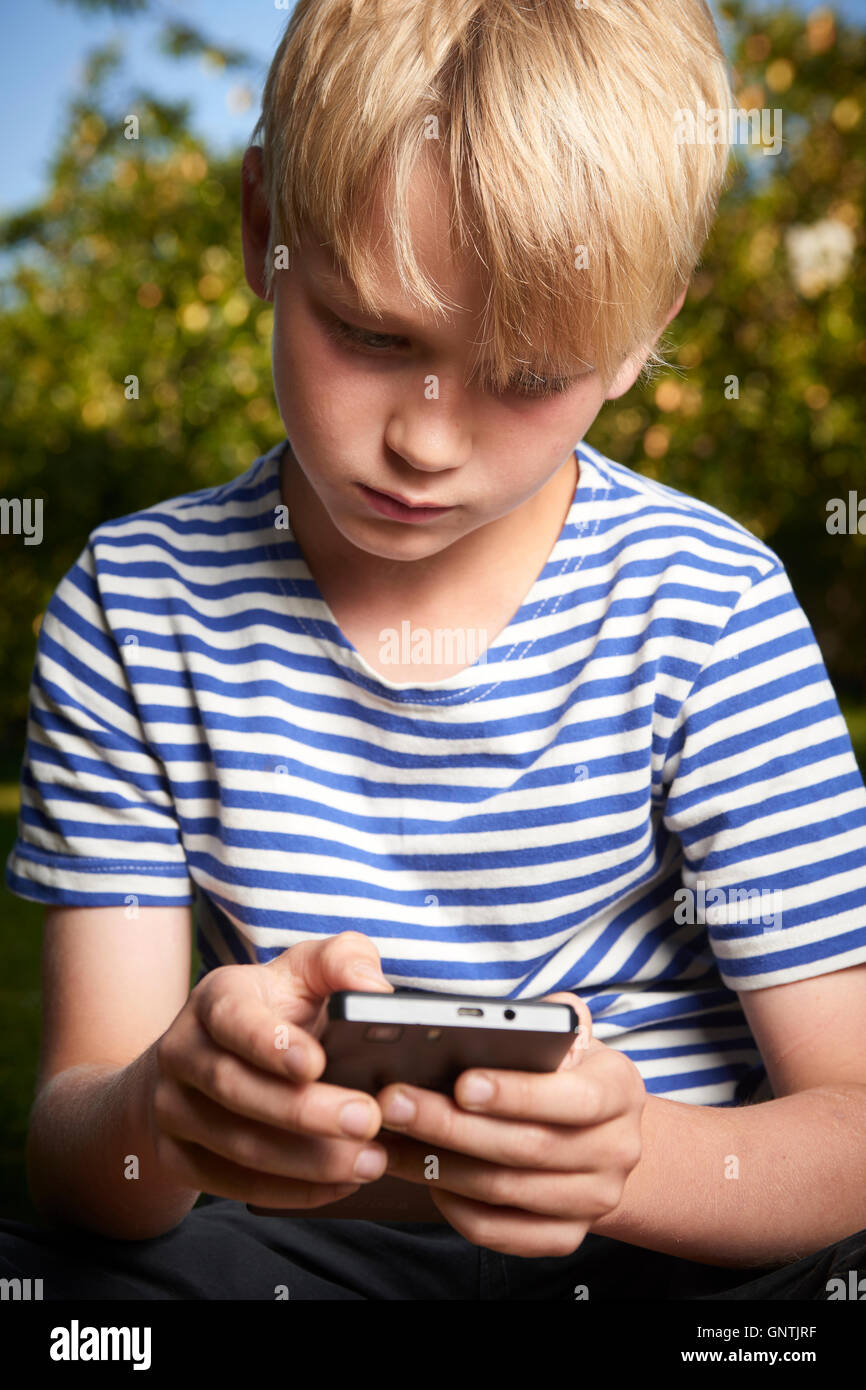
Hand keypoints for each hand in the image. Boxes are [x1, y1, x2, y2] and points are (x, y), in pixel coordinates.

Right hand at [147, 931, 395, 1209]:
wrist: (201, 1062)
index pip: (233, 1019)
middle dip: (306, 1111)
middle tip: (368, 1120)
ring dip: (309, 1161)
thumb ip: (343, 961)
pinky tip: (341, 1183)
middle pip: (237, 1090)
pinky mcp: (176, 1157)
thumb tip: (374, 988)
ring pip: (237, 1146)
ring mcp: (172, 1108)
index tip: (316, 1063)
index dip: (270, 1042)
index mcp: (215, 999)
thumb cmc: (274, 1010)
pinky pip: (233, 1184)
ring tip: (370, 1160)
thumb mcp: (304, 971)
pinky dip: (292, 1191)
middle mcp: (182, 1051)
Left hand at [374, 992, 645, 1256]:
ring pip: (506, 1190)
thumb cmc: (565, 1073)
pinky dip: (456, 1208)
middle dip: (453, 1125)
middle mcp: (617, 1149)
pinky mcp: (567, 1237)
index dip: (516, 1093)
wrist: (601, 1136)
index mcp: (620, 1089)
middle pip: (528, 1147)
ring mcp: (595, 1200)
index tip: (461, 1083)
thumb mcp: (568, 1037)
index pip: (574, 1097)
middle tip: (396, 1104)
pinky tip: (423, 1177)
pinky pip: (501, 1232)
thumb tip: (498, 1016)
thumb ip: (545, 1018)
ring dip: (439, 1167)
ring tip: (390, 1140)